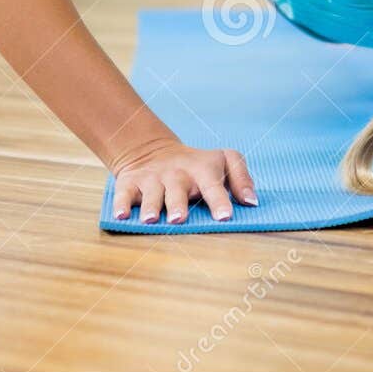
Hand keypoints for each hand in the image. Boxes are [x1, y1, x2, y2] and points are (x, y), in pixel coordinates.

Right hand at [110, 139, 256, 223]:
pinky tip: (121, 216)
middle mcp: (177, 175)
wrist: (152, 151)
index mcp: (202, 171)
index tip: (225, 216)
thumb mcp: (224, 161)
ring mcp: (152, 179)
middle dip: (178, 205)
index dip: (219, 200)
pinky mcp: (129, 183)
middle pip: (178, 191)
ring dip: (151, 206)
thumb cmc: (197, 166)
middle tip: (180, 219)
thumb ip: (241, 179)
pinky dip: (121, 204)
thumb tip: (252, 202)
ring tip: (151, 220)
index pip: (213, 185)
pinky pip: (124, 194)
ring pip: (152, 194)